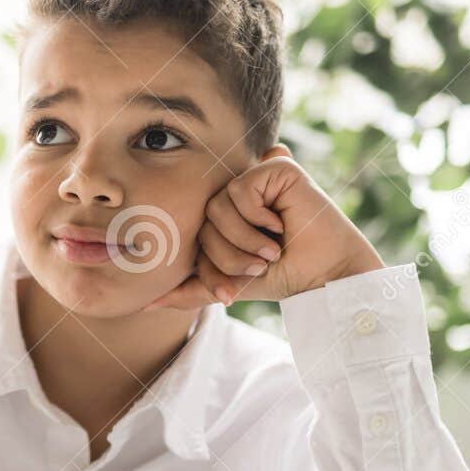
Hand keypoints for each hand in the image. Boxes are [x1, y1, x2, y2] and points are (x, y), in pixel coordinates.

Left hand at [148, 149, 383, 309]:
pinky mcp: (275, 168)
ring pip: (217, 207)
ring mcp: (256, 179)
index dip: (210, 268)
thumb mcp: (229, 284)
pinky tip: (281, 223)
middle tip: (260, 264)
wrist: (323, 276)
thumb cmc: (284, 278)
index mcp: (228, 215)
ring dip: (243, 240)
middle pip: (202, 222)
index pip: (196, 237)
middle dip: (227, 256)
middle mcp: (240, 193)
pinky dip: (256, 218)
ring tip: (270, 248)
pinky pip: (239, 191)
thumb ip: (191, 288)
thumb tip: (146, 302)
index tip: (233, 291)